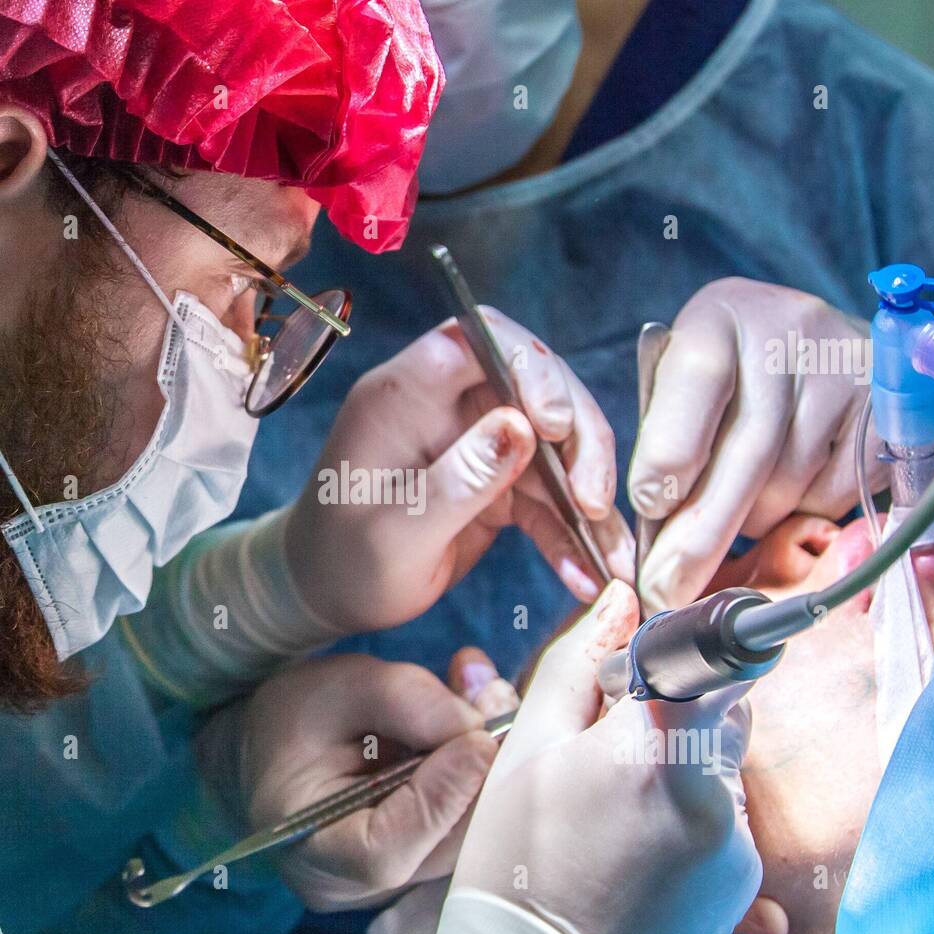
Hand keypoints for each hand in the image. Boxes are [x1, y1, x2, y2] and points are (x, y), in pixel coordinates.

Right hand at [197, 654, 496, 910]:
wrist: (275, 747)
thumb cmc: (296, 718)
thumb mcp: (338, 688)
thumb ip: (405, 699)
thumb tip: (477, 724)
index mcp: (308, 848)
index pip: (386, 849)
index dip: (442, 797)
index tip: (479, 739)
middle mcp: (353, 887)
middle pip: (440, 846)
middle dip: (481, 773)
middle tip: (501, 702)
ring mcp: (391, 888)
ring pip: (465, 838)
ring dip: (490, 770)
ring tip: (490, 700)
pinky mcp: (420, 869)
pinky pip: (466, 829)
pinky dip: (482, 779)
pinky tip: (482, 728)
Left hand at [284, 308, 633, 635]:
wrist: (321, 595)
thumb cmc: (342, 561)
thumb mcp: (399, 531)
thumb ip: (460, 478)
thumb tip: (524, 427)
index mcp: (407, 392)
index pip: (482, 338)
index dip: (532, 367)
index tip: (557, 425)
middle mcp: (447, 405)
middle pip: (537, 389)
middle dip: (579, 440)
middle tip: (594, 499)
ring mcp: (475, 442)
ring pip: (556, 447)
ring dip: (587, 498)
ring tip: (611, 556)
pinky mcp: (495, 483)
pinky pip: (547, 497)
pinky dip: (570, 534)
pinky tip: (587, 574)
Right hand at [346, 582, 760, 933]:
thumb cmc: (517, 863)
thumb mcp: (528, 750)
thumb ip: (577, 665)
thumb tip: (621, 601)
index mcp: (656, 747)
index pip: (712, 655)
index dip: (683, 651)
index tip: (648, 674)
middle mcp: (715, 791)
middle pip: (722, 707)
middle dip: (677, 713)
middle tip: (610, 756)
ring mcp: (738, 842)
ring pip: (724, 763)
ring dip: (684, 767)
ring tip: (618, 818)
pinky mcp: (745, 883)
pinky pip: (728, 818)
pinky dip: (693, 819)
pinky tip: (639, 854)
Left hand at [630, 278, 877, 609]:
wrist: (816, 347)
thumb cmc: (728, 379)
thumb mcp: (684, 386)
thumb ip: (667, 439)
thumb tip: (658, 532)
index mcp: (721, 315)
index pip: (696, 381)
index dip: (670, 453)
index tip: (649, 508)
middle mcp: (790, 331)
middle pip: (748, 450)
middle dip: (700, 533)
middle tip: (667, 588)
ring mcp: (846, 370)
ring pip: (788, 482)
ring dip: (749, 522)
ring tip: (730, 520)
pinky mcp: (888, 413)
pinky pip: (831, 494)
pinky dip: (796, 514)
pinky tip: (783, 497)